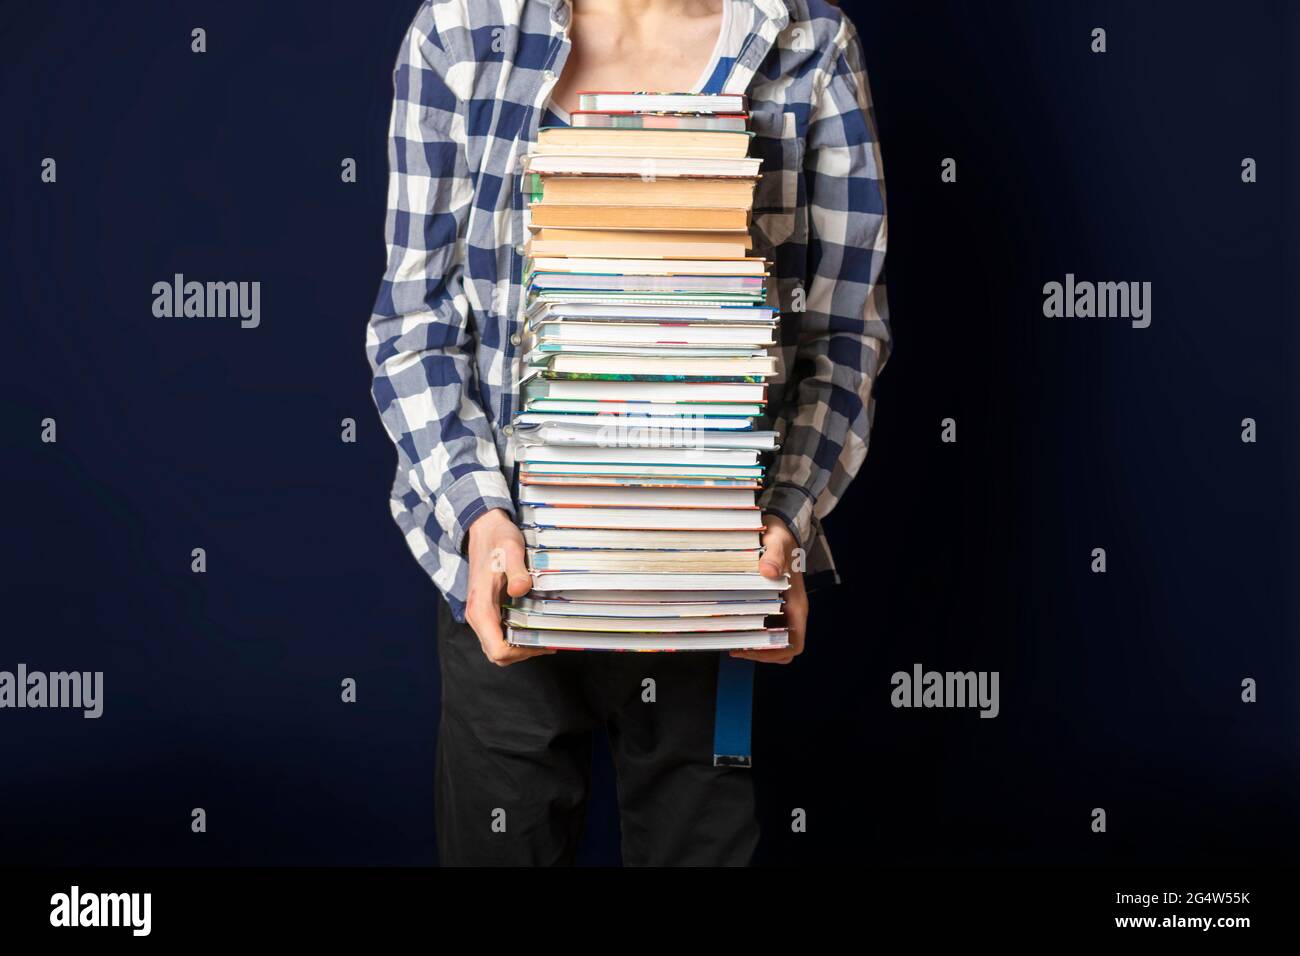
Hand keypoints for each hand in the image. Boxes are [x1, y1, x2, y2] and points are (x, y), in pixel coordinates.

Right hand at [464, 508, 554, 665]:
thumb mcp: (511, 548)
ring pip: (499, 646)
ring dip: (521, 647)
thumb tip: (520, 589)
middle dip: (524, 653)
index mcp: (480, 607)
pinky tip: (535, 626)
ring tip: (545, 636)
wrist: (484, 528)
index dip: (521, 653)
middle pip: (498, 654)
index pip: (497, 649)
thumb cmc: (498, 538)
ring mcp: (482, 614)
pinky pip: (500, 634)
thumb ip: (517, 569)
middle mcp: (477, 616)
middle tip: (549, 641)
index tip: (543, 642)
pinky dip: (517, 637)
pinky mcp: (489, 610)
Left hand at [730, 514, 806, 663]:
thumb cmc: (781, 537)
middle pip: (782, 648)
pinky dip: (751, 631)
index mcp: (797, 604)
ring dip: (754, 644)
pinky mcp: (774, 604)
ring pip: (773, 640)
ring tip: (731, 638)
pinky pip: (765, 627)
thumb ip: (773, 555)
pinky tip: (734, 624)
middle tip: (734, 645)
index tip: (750, 648)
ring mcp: (784, 610)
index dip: (774, 652)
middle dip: (759, 652)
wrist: (783, 529)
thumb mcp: (777, 541)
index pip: (794, 643)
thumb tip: (768, 571)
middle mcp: (792, 611)